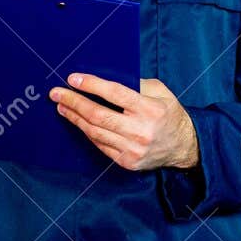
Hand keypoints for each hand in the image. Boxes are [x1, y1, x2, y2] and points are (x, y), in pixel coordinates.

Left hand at [50, 74, 199, 171]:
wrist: (184, 146)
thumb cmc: (170, 114)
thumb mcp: (160, 92)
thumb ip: (136, 84)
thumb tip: (105, 80)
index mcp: (150, 109)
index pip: (114, 93)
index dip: (91, 85)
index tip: (73, 78)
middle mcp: (140, 130)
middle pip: (98, 115)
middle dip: (74, 102)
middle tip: (56, 93)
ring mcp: (132, 148)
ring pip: (95, 131)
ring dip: (75, 117)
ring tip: (62, 106)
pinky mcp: (126, 161)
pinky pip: (100, 145)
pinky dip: (87, 132)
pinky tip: (78, 122)